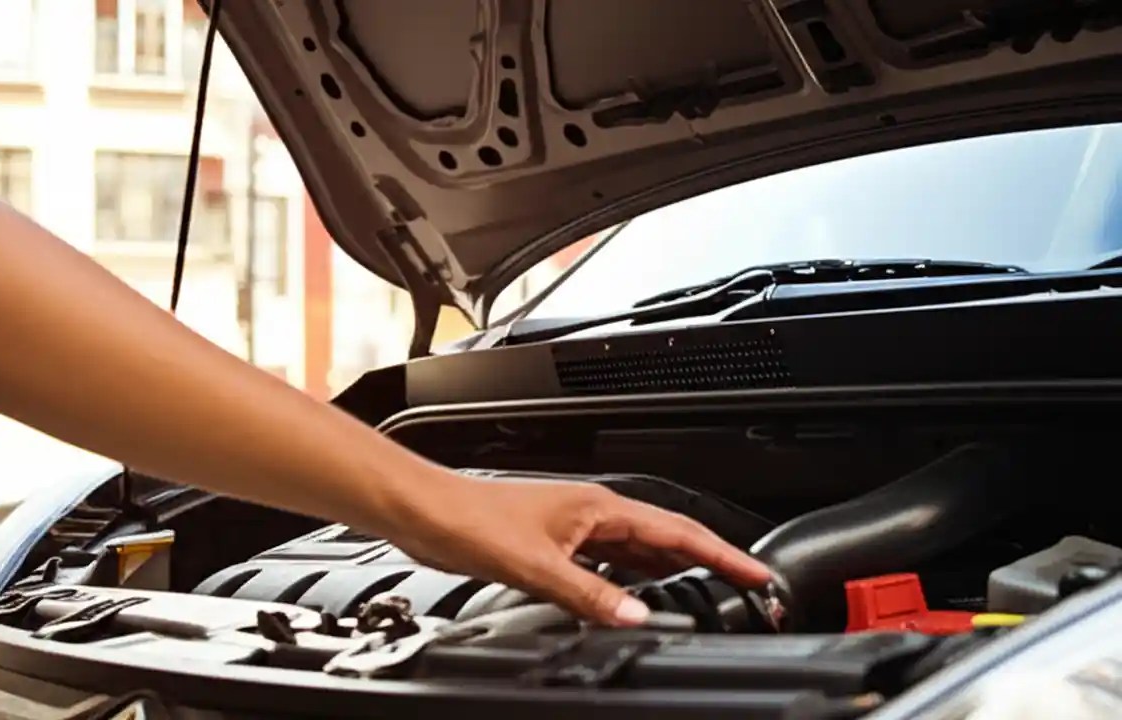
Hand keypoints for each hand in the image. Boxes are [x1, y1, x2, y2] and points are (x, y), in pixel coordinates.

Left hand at [385, 474, 773, 626]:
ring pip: (637, 553)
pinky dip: (627, 583)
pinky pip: (607, 564)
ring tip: (702, 597)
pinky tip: (627, 600)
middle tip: (742, 589)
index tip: (757, 573)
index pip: (678, 533)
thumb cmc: (471, 518)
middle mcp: (592, 515)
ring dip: (669, 575)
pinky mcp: (554, 545)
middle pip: (666, 541)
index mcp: (600, 508)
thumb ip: (589, 595)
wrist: (427, 512)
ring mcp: (574, 529)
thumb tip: (637, 617)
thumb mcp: (536, 565)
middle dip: (707, 564)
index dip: (723, 554)